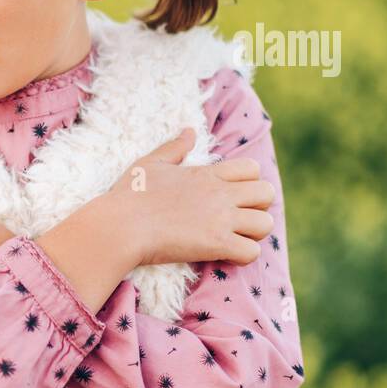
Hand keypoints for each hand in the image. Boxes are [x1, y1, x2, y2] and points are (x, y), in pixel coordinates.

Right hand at [104, 128, 275, 266]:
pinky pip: (251, 253)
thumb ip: (174, 148)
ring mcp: (220, 220)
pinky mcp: (216, 245)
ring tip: (233, 239)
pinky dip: (243, 256)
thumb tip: (190, 131)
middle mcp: (220, 194)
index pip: (252, 168)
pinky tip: (225, 256)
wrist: (119, 227)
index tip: (231, 196)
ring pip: (265, 224)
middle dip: (258, 207)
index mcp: (206, 174)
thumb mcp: (150, 163)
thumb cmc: (129, 196)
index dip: (248, 182)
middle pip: (267, 194)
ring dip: (253, 234)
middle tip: (237, 219)